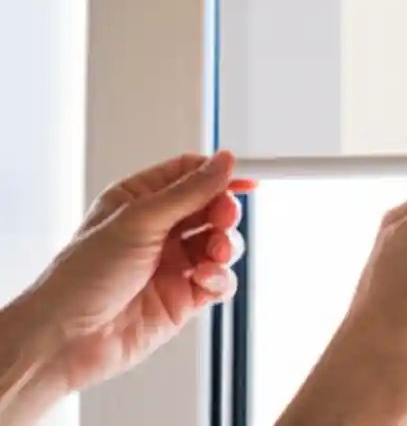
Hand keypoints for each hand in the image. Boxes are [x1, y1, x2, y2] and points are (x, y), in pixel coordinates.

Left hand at [22, 151, 250, 391]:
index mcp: (138, 202)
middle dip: (223, 212)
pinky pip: (219, 280)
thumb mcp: (139, 220)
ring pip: (219, 243)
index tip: (244, 178)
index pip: (187, 175)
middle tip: (224, 218)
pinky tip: (205, 280)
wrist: (67, 339)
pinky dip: (220, 278)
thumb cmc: (81, 277)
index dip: (217, 174)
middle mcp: (157, 231)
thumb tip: (224, 162)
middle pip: (210, 208)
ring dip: (225, 245)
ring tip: (215, 253)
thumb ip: (188, 192)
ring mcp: (172, 265)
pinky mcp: (184, 297)